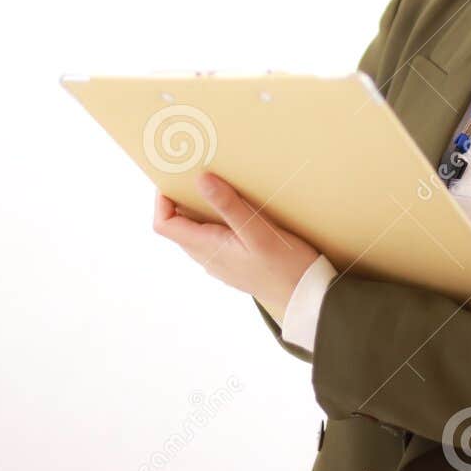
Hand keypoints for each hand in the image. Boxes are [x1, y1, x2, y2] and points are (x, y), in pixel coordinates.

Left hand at [152, 171, 322, 318]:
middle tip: (198, 170)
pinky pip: (215, 236)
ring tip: (220, 183)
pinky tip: (239, 206)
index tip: (175, 175)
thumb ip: (229, 206)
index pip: (164, 224)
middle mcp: (208, 257)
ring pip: (197, 230)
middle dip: (181, 197)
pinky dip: (217, 217)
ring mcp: (221, 261)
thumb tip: (201, 179)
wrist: (308, 300)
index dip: (162, 199)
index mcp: (207, 248)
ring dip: (201, 207)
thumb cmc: (286, 268)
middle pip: (178, 225)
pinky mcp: (236, 261)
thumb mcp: (259, 232)